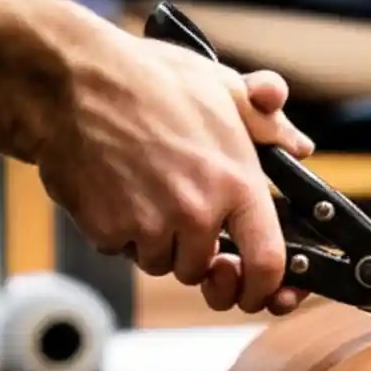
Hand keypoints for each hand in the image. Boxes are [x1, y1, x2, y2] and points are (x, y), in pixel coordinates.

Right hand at [36, 29, 314, 314]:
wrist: (71, 81)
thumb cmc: (148, 79)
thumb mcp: (223, 87)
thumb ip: (268, 123)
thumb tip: (299, 145)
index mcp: (236, 182)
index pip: (267, 262)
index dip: (266, 288)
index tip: (259, 292)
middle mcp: (197, 211)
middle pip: (204, 267)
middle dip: (194, 250)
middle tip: (179, 208)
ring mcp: (151, 224)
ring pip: (162, 262)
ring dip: (156, 241)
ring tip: (145, 187)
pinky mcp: (107, 229)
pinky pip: (121, 249)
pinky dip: (118, 230)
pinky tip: (115, 187)